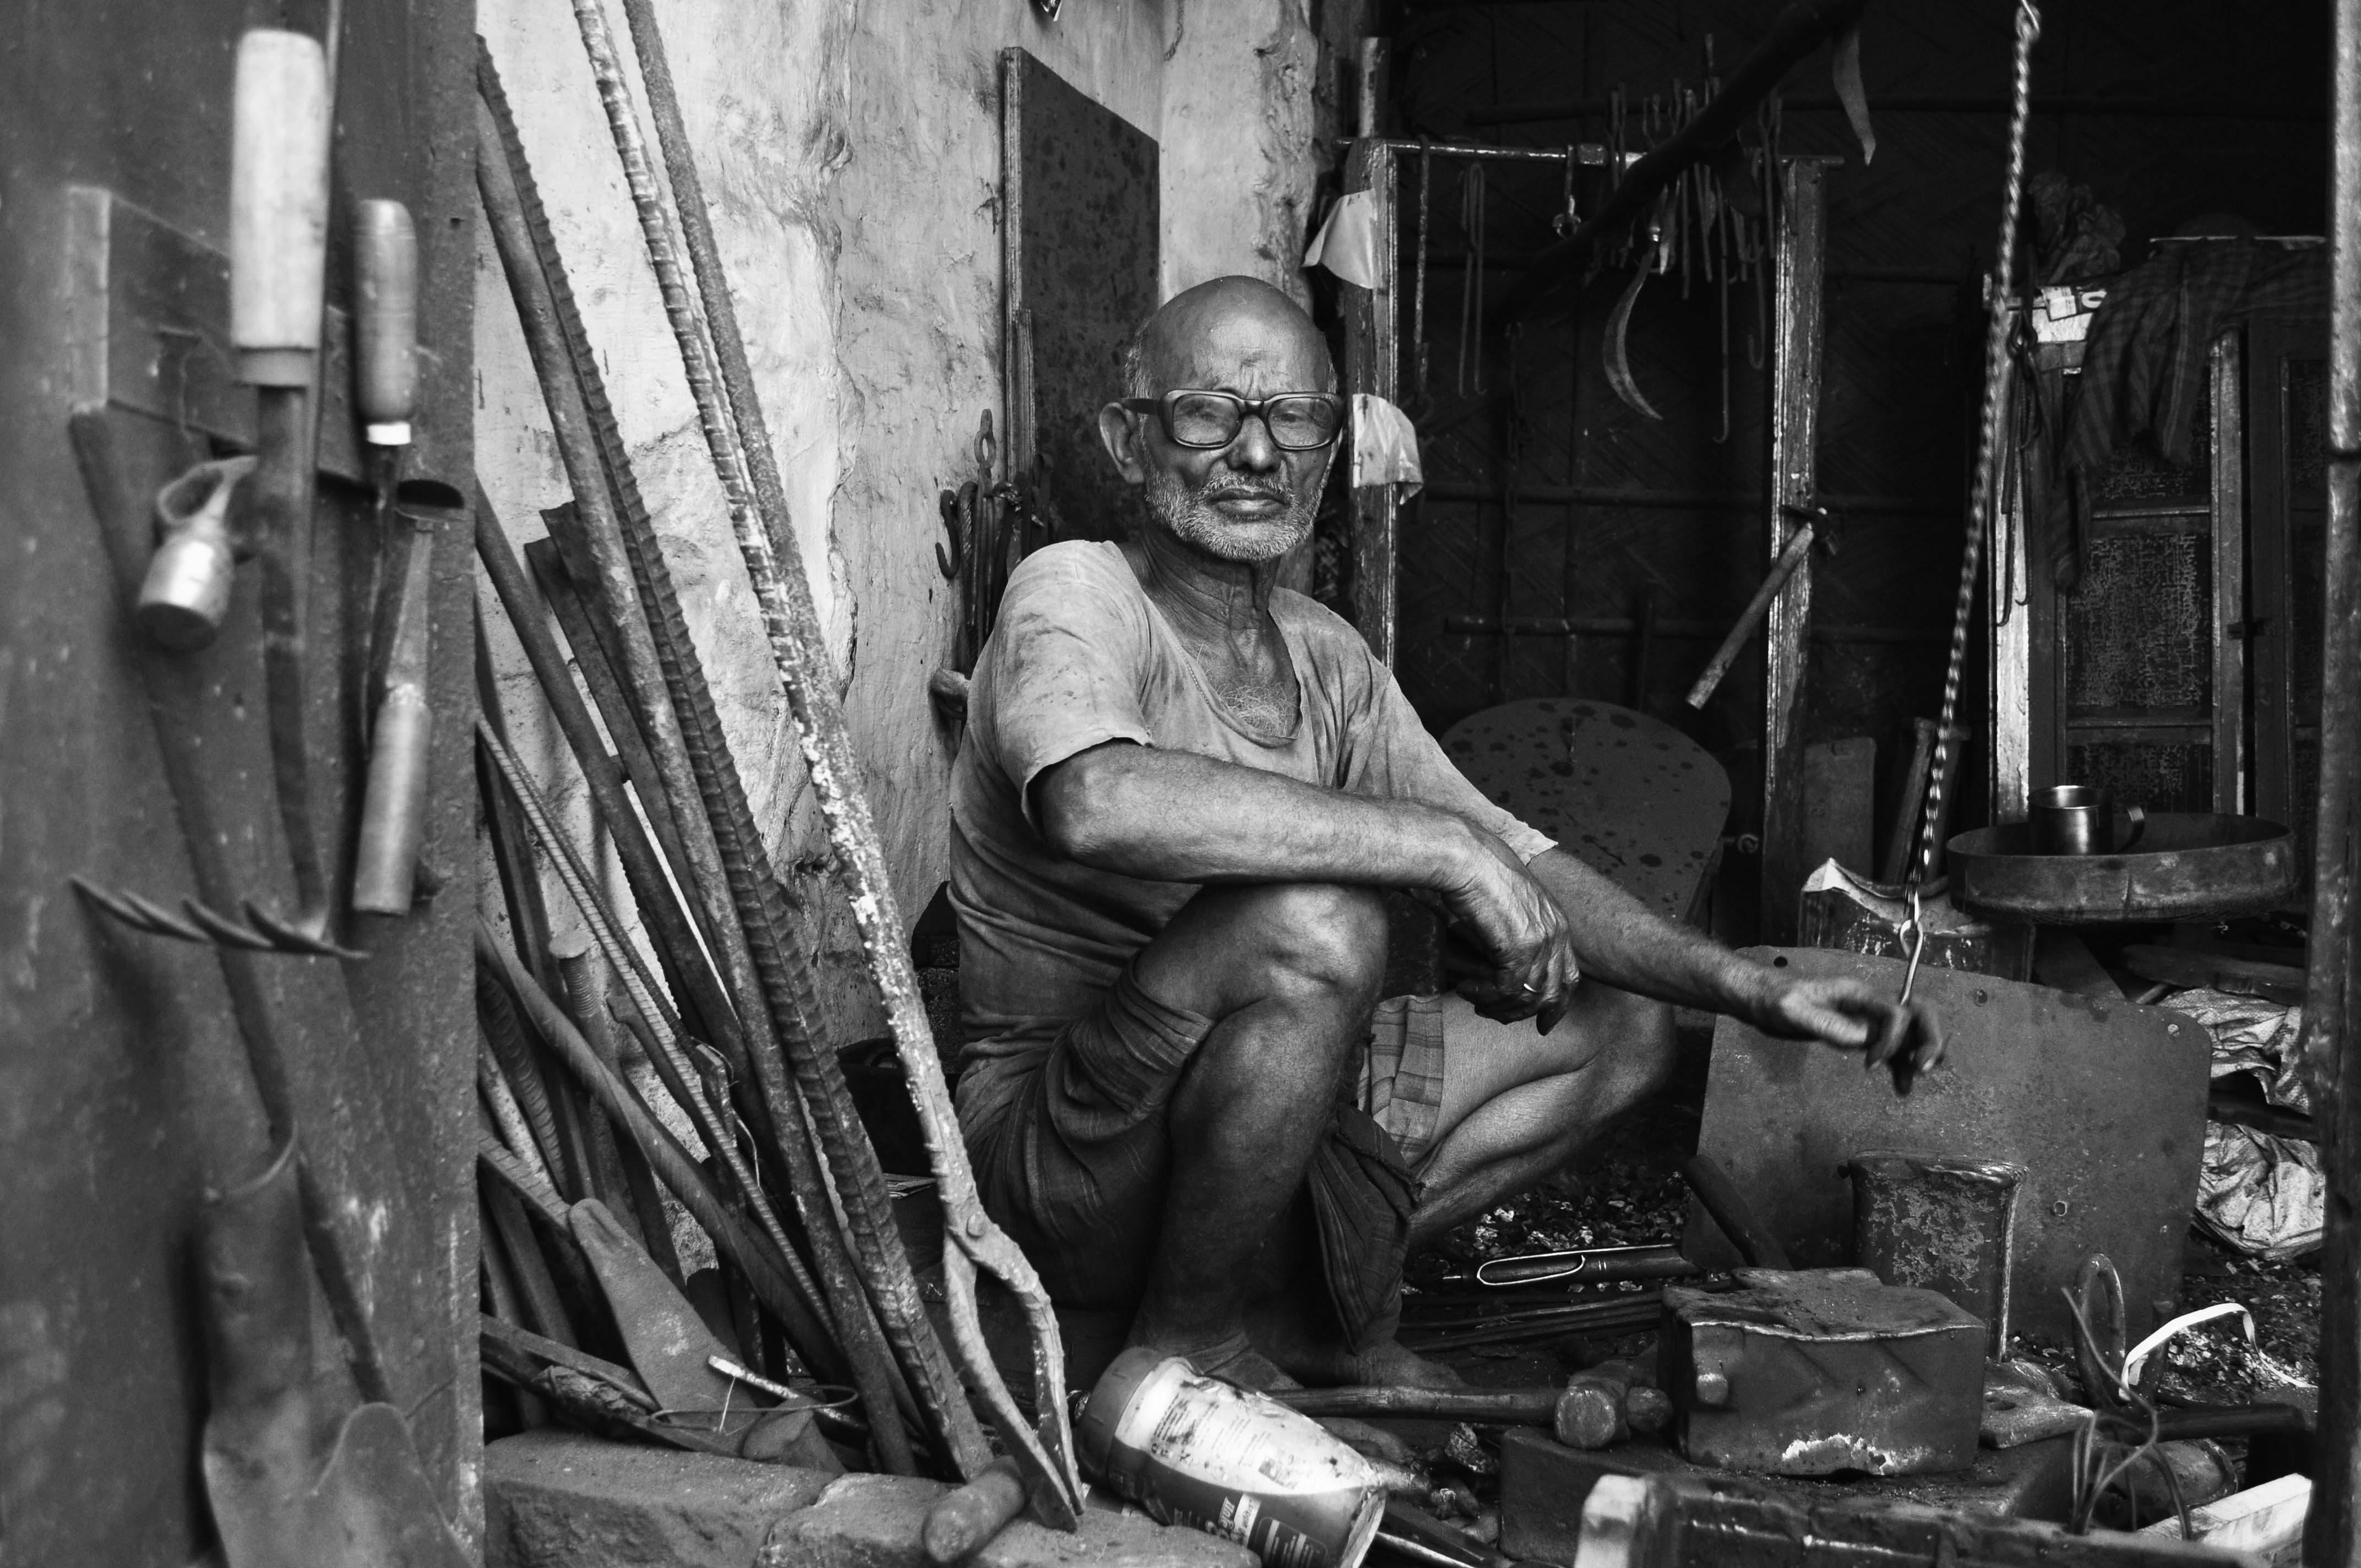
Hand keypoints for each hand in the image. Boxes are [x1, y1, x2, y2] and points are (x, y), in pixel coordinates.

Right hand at [1434, 826, 1579, 1030]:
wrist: (1464, 855)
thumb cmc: (1475, 870)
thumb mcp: (1505, 901)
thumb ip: (1514, 928)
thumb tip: (1500, 958)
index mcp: (1556, 920)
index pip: (1569, 975)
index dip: (1557, 1004)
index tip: (1543, 1024)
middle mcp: (1556, 931)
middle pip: (1554, 992)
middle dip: (1524, 1012)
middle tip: (1493, 1013)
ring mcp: (1541, 939)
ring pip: (1531, 996)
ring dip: (1499, 1005)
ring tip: (1474, 998)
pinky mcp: (1520, 946)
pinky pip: (1510, 990)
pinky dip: (1487, 996)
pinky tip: (1467, 988)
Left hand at [1751, 971, 1945, 1093]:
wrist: (1762, 999)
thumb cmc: (1774, 1000)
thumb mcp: (1792, 1012)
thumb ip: (1826, 1024)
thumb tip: (1862, 1041)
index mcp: (1857, 993)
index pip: (1896, 1011)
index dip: (1893, 1038)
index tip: (1871, 1064)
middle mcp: (1870, 1003)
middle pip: (1920, 1013)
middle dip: (1930, 1039)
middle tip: (1922, 1069)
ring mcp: (1869, 1018)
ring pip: (1913, 1031)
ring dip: (1922, 1054)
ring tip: (1912, 1081)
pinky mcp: (1862, 1032)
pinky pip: (1895, 1047)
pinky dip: (1902, 1065)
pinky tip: (1901, 1087)